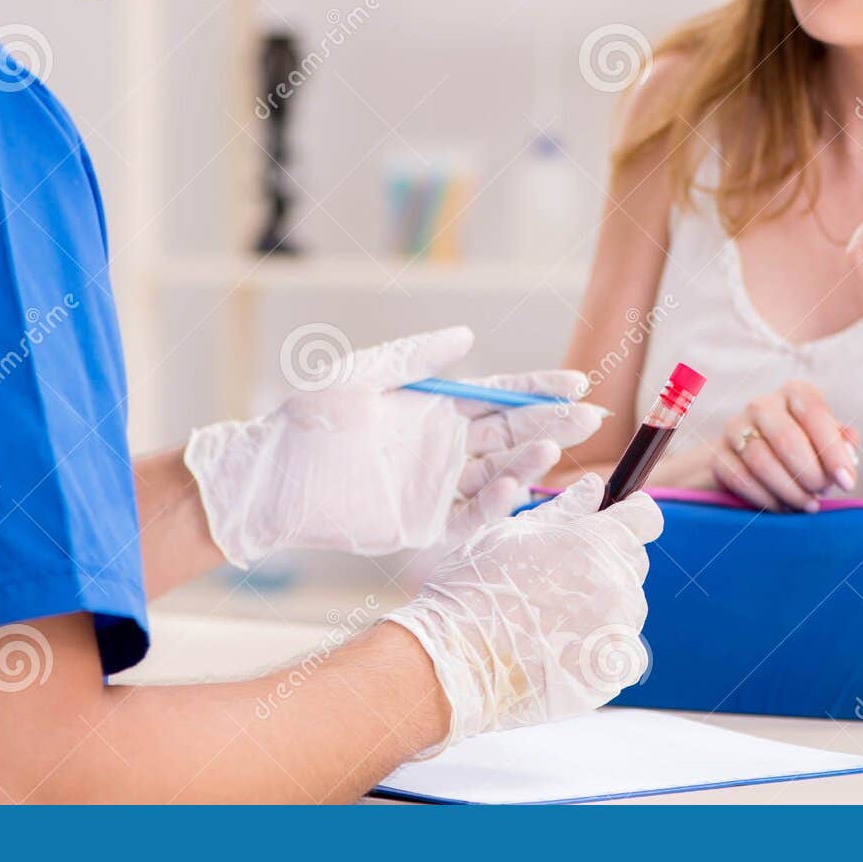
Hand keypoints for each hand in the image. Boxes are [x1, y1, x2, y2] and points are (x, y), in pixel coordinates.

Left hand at [183, 326, 606, 566]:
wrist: (272, 474)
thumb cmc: (310, 416)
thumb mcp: (364, 375)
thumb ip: (417, 358)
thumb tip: (469, 338)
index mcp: (436, 407)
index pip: (500, 396)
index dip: (539, 390)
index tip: (577, 384)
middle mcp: (444, 446)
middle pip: (511, 434)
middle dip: (551, 424)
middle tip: (590, 418)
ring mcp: (436, 485)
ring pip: (497, 474)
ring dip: (527, 463)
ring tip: (550, 449)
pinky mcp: (422, 523)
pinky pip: (468, 516)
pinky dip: (495, 505)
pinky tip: (512, 488)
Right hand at [386, 473, 662, 752]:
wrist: (456, 665)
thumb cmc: (475, 590)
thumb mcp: (512, 534)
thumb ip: (562, 510)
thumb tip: (594, 488)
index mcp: (597, 543)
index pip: (646, 516)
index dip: (632, 511)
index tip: (615, 514)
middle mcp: (618, 586)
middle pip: (635, 560)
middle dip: (609, 556)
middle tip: (562, 568)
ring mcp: (619, 633)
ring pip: (627, 604)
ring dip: (603, 600)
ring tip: (550, 612)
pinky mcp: (611, 672)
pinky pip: (617, 646)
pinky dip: (596, 641)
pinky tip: (556, 644)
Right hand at [710, 379, 859, 511]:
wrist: (749, 460)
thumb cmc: (800, 449)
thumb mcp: (823, 441)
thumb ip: (840, 441)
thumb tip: (851, 442)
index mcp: (794, 394)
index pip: (814, 413)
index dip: (832, 450)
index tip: (847, 482)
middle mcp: (762, 405)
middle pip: (786, 438)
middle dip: (809, 473)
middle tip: (821, 492)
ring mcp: (735, 428)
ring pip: (761, 460)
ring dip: (789, 489)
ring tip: (807, 504)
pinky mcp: (719, 455)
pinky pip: (741, 478)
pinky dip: (766, 498)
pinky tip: (784, 507)